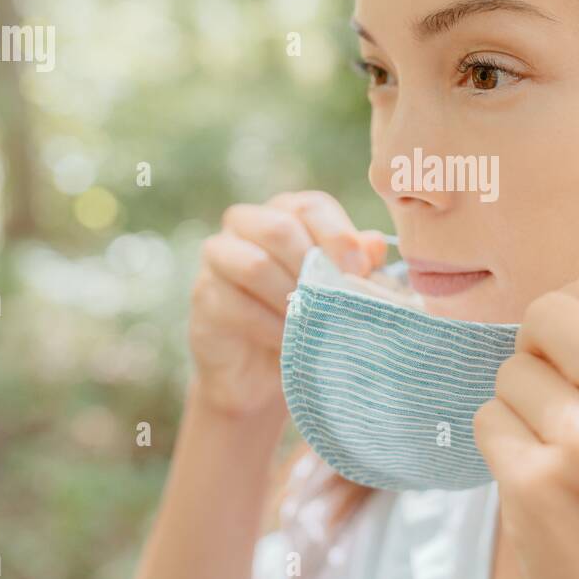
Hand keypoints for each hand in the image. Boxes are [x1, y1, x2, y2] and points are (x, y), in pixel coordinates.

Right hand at [188, 190, 385, 419]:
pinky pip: (236, 304)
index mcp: (285, 212)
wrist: (262, 373)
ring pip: (255, 264)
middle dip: (313, 264)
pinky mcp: (203, 295)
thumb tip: (376, 243)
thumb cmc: (308, 318)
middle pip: (278, 227)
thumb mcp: (340, 290)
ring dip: (290, 297)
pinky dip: (269, 325)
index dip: (338, 234)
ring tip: (314, 321)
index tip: (361, 269)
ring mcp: (219, 257)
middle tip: (336, 296)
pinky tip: (288, 340)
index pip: (310, 205)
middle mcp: (246, 224)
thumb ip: (357, 264)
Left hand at [474, 268, 578, 578]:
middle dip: (539, 351)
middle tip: (560, 401)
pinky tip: (542, 489)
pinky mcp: (536, 486)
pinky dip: (503, 451)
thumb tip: (564, 300)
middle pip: (546, 313)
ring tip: (564, 459)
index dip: (574, 321)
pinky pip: (486, 421)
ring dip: (522, 411)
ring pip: (510, 372)